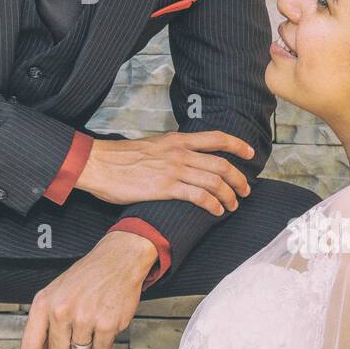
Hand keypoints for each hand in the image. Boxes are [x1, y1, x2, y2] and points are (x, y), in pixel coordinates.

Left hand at [20, 231, 156, 348]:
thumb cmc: (87, 275)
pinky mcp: (106, 324)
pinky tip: (103, 322)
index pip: (29, 346)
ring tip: (91, 321)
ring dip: (87, 345)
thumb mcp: (56, 292)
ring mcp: (84, 318)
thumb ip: (44, 320)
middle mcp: (61, 311)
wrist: (117, 260)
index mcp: (44, 302)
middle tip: (76, 331)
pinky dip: (103, 342)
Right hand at [74, 130, 253, 214]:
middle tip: (245, 190)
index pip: (217, 138)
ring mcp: (174, 170)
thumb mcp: (151, 146)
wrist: (99, 164)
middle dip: (239, 179)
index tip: (250, 153)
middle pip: (222, 163)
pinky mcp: (166, 187)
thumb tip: (183, 159)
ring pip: (215, 181)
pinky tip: (216, 211)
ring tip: (233, 205)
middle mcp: (180, 152)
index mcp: (176, 140)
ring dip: (230, 195)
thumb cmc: (120, 158)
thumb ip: (169, 151)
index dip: (238, 145)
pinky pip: (199, 196)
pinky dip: (213, 204)